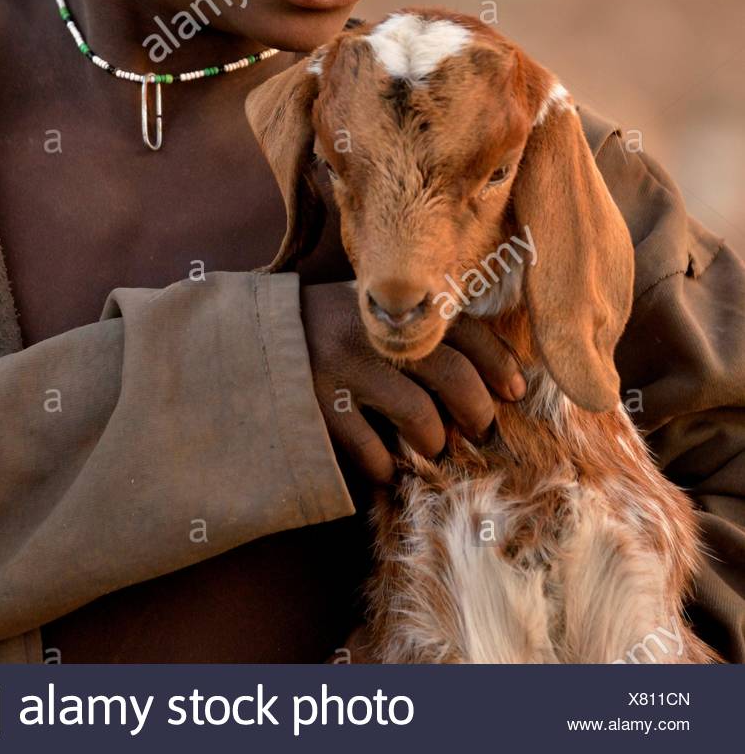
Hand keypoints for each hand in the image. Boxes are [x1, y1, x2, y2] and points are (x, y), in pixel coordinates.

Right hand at [300, 281, 525, 485]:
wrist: (258, 335)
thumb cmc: (333, 329)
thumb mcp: (377, 317)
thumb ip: (421, 332)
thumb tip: (486, 379)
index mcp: (395, 308)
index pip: (464, 331)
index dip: (499, 364)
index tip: (516, 392)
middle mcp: (374, 334)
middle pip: (451, 373)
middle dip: (476, 411)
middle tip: (480, 430)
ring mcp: (345, 367)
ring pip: (419, 415)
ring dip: (433, 441)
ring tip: (430, 446)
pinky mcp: (318, 403)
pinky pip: (371, 449)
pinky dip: (386, 466)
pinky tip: (386, 466)